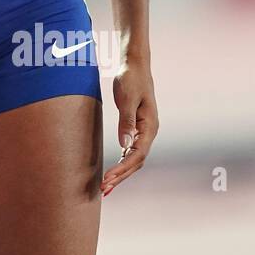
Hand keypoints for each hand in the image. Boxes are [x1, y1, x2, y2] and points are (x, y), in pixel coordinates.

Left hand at [101, 56, 157, 196]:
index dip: (122, 169)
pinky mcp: (137, 128)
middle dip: (121, 177)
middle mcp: (150, 132)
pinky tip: (113, 171)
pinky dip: (122, 163)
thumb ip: (126, 122)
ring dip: (121, 173)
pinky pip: (131, 151)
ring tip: (106, 186)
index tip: (108, 179)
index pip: (137, 155)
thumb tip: (125, 145)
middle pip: (137, 162)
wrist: (135, 65)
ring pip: (134, 159)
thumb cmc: (131, 79)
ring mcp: (145, 131)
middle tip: (103, 190)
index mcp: (150, 126)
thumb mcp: (126, 99)